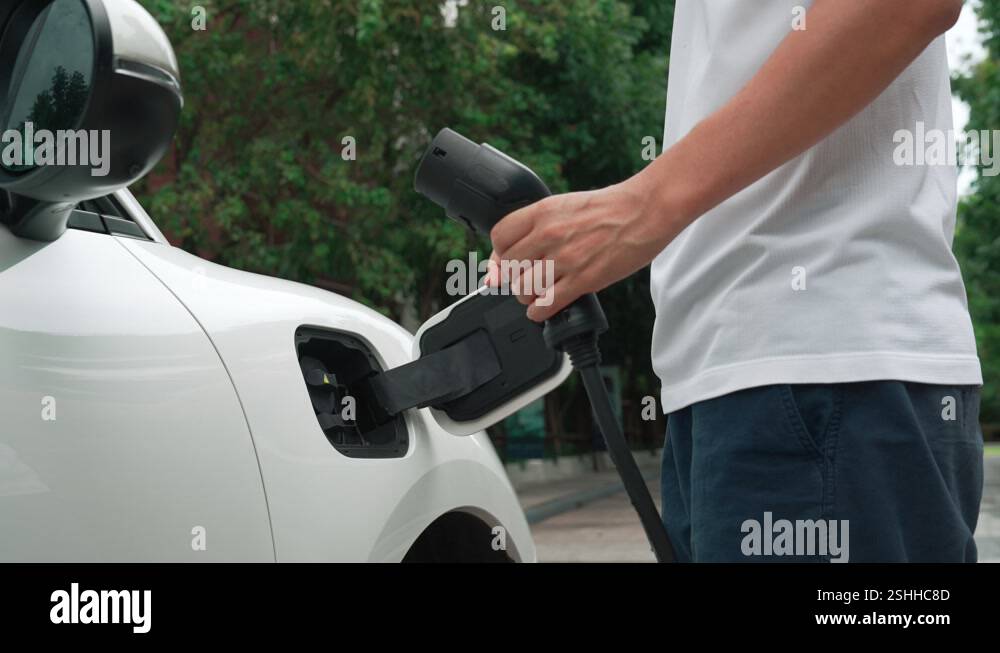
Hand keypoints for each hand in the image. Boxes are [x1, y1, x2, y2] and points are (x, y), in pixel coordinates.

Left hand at [488, 171, 682, 321]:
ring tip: (538, 292)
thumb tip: (510, 253)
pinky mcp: (583, 280)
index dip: (500, 254)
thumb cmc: (609, 208)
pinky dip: (540, 312)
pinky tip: (544, 309)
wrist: (645, 211)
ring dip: (527, 296)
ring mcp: (565, 258)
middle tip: (527, 278)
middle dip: (514, 277)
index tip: (507, 262)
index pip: (499, 238)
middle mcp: (549, 234)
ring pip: (523, 289)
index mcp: (542, 212)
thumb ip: (537, 227)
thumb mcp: (565, 206)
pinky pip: (546, 305)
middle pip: (508, 268)